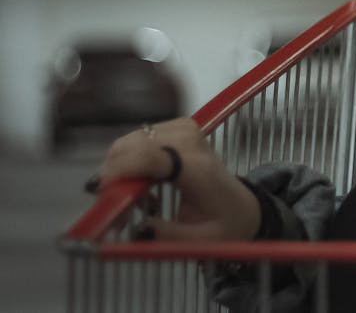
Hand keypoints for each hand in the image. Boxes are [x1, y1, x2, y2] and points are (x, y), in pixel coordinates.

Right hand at [89, 118, 259, 241]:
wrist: (242, 206)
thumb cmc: (223, 224)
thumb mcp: (198, 242)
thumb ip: (164, 235)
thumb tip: (134, 227)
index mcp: (198, 170)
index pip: (150, 156)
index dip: (117, 171)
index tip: (99, 194)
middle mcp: (191, 142)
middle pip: (131, 146)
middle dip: (113, 178)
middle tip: (116, 211)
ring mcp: (184, 130)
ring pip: (128, 143)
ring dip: (119, 172)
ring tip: (132, 202)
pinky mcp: (178, 127)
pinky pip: (136, 141)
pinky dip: (129, 163)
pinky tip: (141, 185)